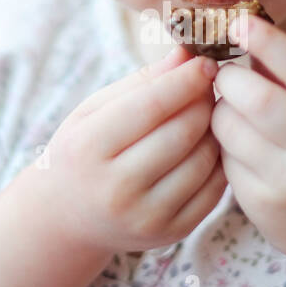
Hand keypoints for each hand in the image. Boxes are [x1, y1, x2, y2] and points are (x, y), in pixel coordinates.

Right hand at [37, 42, 226, 256]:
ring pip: (203, 159)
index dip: (185, 79)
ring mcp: (146, 216)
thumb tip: (188, 54)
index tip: (205, 62)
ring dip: (215, 130)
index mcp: (89, 148)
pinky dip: (219, 161)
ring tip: (207, 115)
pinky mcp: (171, 233)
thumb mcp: (94, 111)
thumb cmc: (82, 151)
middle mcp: (116, 188)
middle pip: (183, 131)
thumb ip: (141, 82)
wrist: (66, 218)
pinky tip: (209, 146)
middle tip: (210, 87)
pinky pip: (214, 189)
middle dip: (203, 101)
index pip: (151, 105)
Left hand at [211, 13, 285, 272]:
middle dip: (231, 79)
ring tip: (230, 111)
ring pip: (232, 129)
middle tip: (224, 74)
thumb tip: (249, 34)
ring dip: (219, 111)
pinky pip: (225, 159)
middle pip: (260, 100)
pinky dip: (222, 144)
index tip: (239, 21)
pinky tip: (237, 147)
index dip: (270, 42)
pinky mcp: (262, 204)